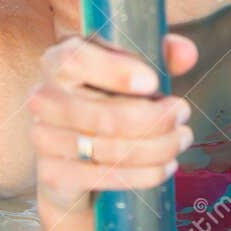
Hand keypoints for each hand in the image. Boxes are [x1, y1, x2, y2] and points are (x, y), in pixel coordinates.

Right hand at [28, 33, 198, 215]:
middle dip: (155, 119)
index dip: (116, 72)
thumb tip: (187, 53)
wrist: (72, 152)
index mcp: (58, 61)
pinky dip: (144, 174)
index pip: (77, 61)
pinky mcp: (53, 174)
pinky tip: (166, 166)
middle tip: (183, 113)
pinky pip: (105, 177)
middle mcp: (43, 99)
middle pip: (104, 115)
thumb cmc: (107, 97)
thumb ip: (158, 55)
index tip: (153, 81)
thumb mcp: (131, 70)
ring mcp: (43, 138)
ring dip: (157, 147)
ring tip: (182, 139)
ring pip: (110, 149)